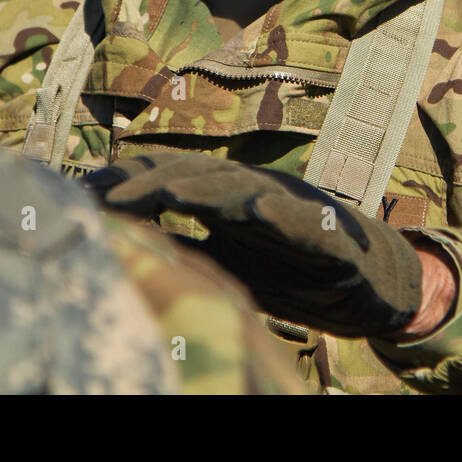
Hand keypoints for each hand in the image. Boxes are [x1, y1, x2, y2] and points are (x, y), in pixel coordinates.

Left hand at [86, 152, 424, 337]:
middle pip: (201, 178)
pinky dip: (287, 215)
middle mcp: (259, 194)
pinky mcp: (333, 236)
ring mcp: (297, 208)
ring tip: (168, 191)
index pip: (174, 180)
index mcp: (230, 201)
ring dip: (207, 189)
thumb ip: (184, 248)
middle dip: (153, 182)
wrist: (376, 283)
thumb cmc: (296, 270)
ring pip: (247, 191)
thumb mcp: (229, 262)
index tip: (86, 195)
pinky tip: (262, 210)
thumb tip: (122, 246)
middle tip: (110, 197)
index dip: (132, 184)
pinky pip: (309, 222)